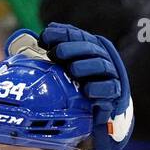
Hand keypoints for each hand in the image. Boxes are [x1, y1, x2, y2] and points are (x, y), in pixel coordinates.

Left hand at [39, 23, 134, 149]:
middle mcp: (101, 59)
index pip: (77, 36)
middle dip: (71, 48)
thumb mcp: (65, 71)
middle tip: (55, 53)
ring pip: (100, 65)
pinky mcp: (113, 93)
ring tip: (72, 70)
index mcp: (89, 50)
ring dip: (85, 65)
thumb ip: (54, 56)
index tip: (44, 37)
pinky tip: (86, 90)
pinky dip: (97, 88)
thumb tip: (35, 40)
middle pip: (90, 48)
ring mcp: (109, 76)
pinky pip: (108, 88)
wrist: (97, 115)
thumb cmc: (78, 89)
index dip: (62, 34)